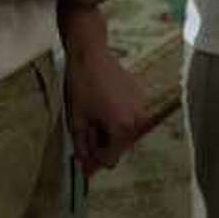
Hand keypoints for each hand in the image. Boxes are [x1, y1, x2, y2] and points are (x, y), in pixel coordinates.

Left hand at [62, 36, 149, 182]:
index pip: (111, 158)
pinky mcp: (139, 94)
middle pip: (119, 145)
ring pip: (124, 131)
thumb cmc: (83, 87)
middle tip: (85, 140)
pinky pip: (128, 115)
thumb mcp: (78, 120)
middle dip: (102, 146)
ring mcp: (140, 106)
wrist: (91, 55)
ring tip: (92, 122)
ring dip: (109, 132)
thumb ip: (83, 145)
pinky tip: (102, 109)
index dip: (94, 161)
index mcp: (122, 129)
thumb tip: (85, 161)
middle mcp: (136, 120)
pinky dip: (116, 117)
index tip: (83, 161)